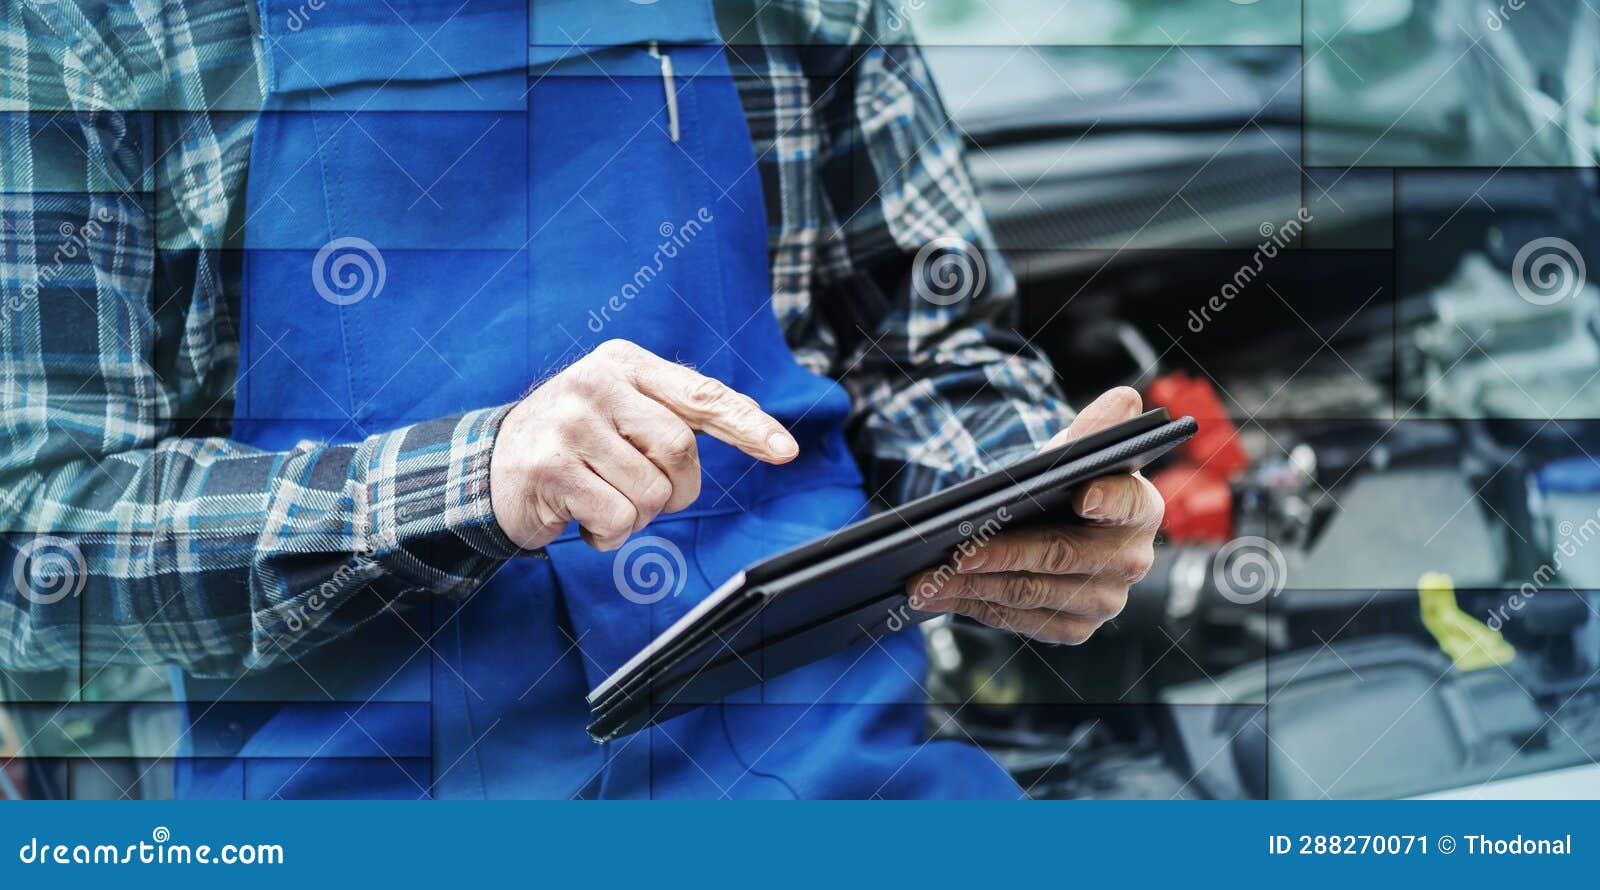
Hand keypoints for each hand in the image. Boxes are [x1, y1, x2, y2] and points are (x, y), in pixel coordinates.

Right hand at [490, 339, 798, 550]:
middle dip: (677, 490)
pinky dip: (610, 535)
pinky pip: (617, 517)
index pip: (701, 395)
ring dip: (637, 516)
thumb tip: (760, 428)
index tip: (786, 451)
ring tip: (603, 501)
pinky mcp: (550, 466)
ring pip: (652, 492)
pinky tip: (583, 520)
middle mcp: (596, 383)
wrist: (489, 468)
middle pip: (681, 451)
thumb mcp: (621, 410)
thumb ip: (675, 413)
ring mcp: (570, 423)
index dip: (748, 425)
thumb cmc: (574, 443)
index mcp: (624, 362)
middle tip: (647, 495)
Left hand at [906, 387, 1163, 643]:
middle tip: (956, 551)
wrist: (1055, 526)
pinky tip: (937, 595)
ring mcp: (1104, 601)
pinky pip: (1018, 620)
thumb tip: (1125, 397)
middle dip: (1002, 554)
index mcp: (1141, 508)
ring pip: (1029, 593)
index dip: (1108, 500)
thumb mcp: (1074, 449)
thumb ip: (1097, 425)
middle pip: (1060, 557)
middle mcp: (1131, 562)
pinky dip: (973, 606)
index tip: (1082, 495)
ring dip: (971, 587)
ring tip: (925, 578)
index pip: (1127, 503)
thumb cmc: (1067, 481)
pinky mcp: (1074, 627)